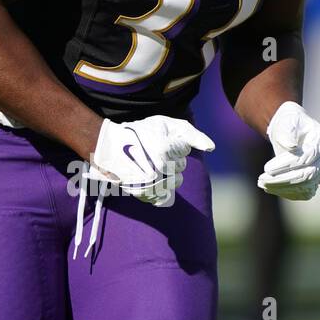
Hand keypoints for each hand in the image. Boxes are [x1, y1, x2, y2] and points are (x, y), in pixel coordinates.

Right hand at [89, 116, 214, 204]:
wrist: (108, 148)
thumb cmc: (138, 133)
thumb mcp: (164, 124)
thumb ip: (191, 134)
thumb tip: (211, 148)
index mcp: (164, 151)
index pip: (183, 149)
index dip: (173, 142)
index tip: (159, 140)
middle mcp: (160, 170)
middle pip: (181, 166)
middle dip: (171, 158)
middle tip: (153, 152)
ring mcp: (152, 185)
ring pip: (176, 181)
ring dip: (169, 173)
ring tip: (152, 164)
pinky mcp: (146, 196)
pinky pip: (165, 196)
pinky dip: (161, 188)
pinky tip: (151, 178)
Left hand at [258, 100, 319, 200]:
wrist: (291, 132)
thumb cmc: (289, 124)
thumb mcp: (287, 122)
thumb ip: (289, 131)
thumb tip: (291, 146)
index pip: (307, 157)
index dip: (287, 164)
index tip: (266, 168)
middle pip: (307, 175)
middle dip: (283, 179)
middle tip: (262, 178)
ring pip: (304, 186)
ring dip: (281, 187)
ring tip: (262, 183)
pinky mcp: (313, 183)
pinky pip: (302, 193)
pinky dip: (285, 192)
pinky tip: (269, 187)